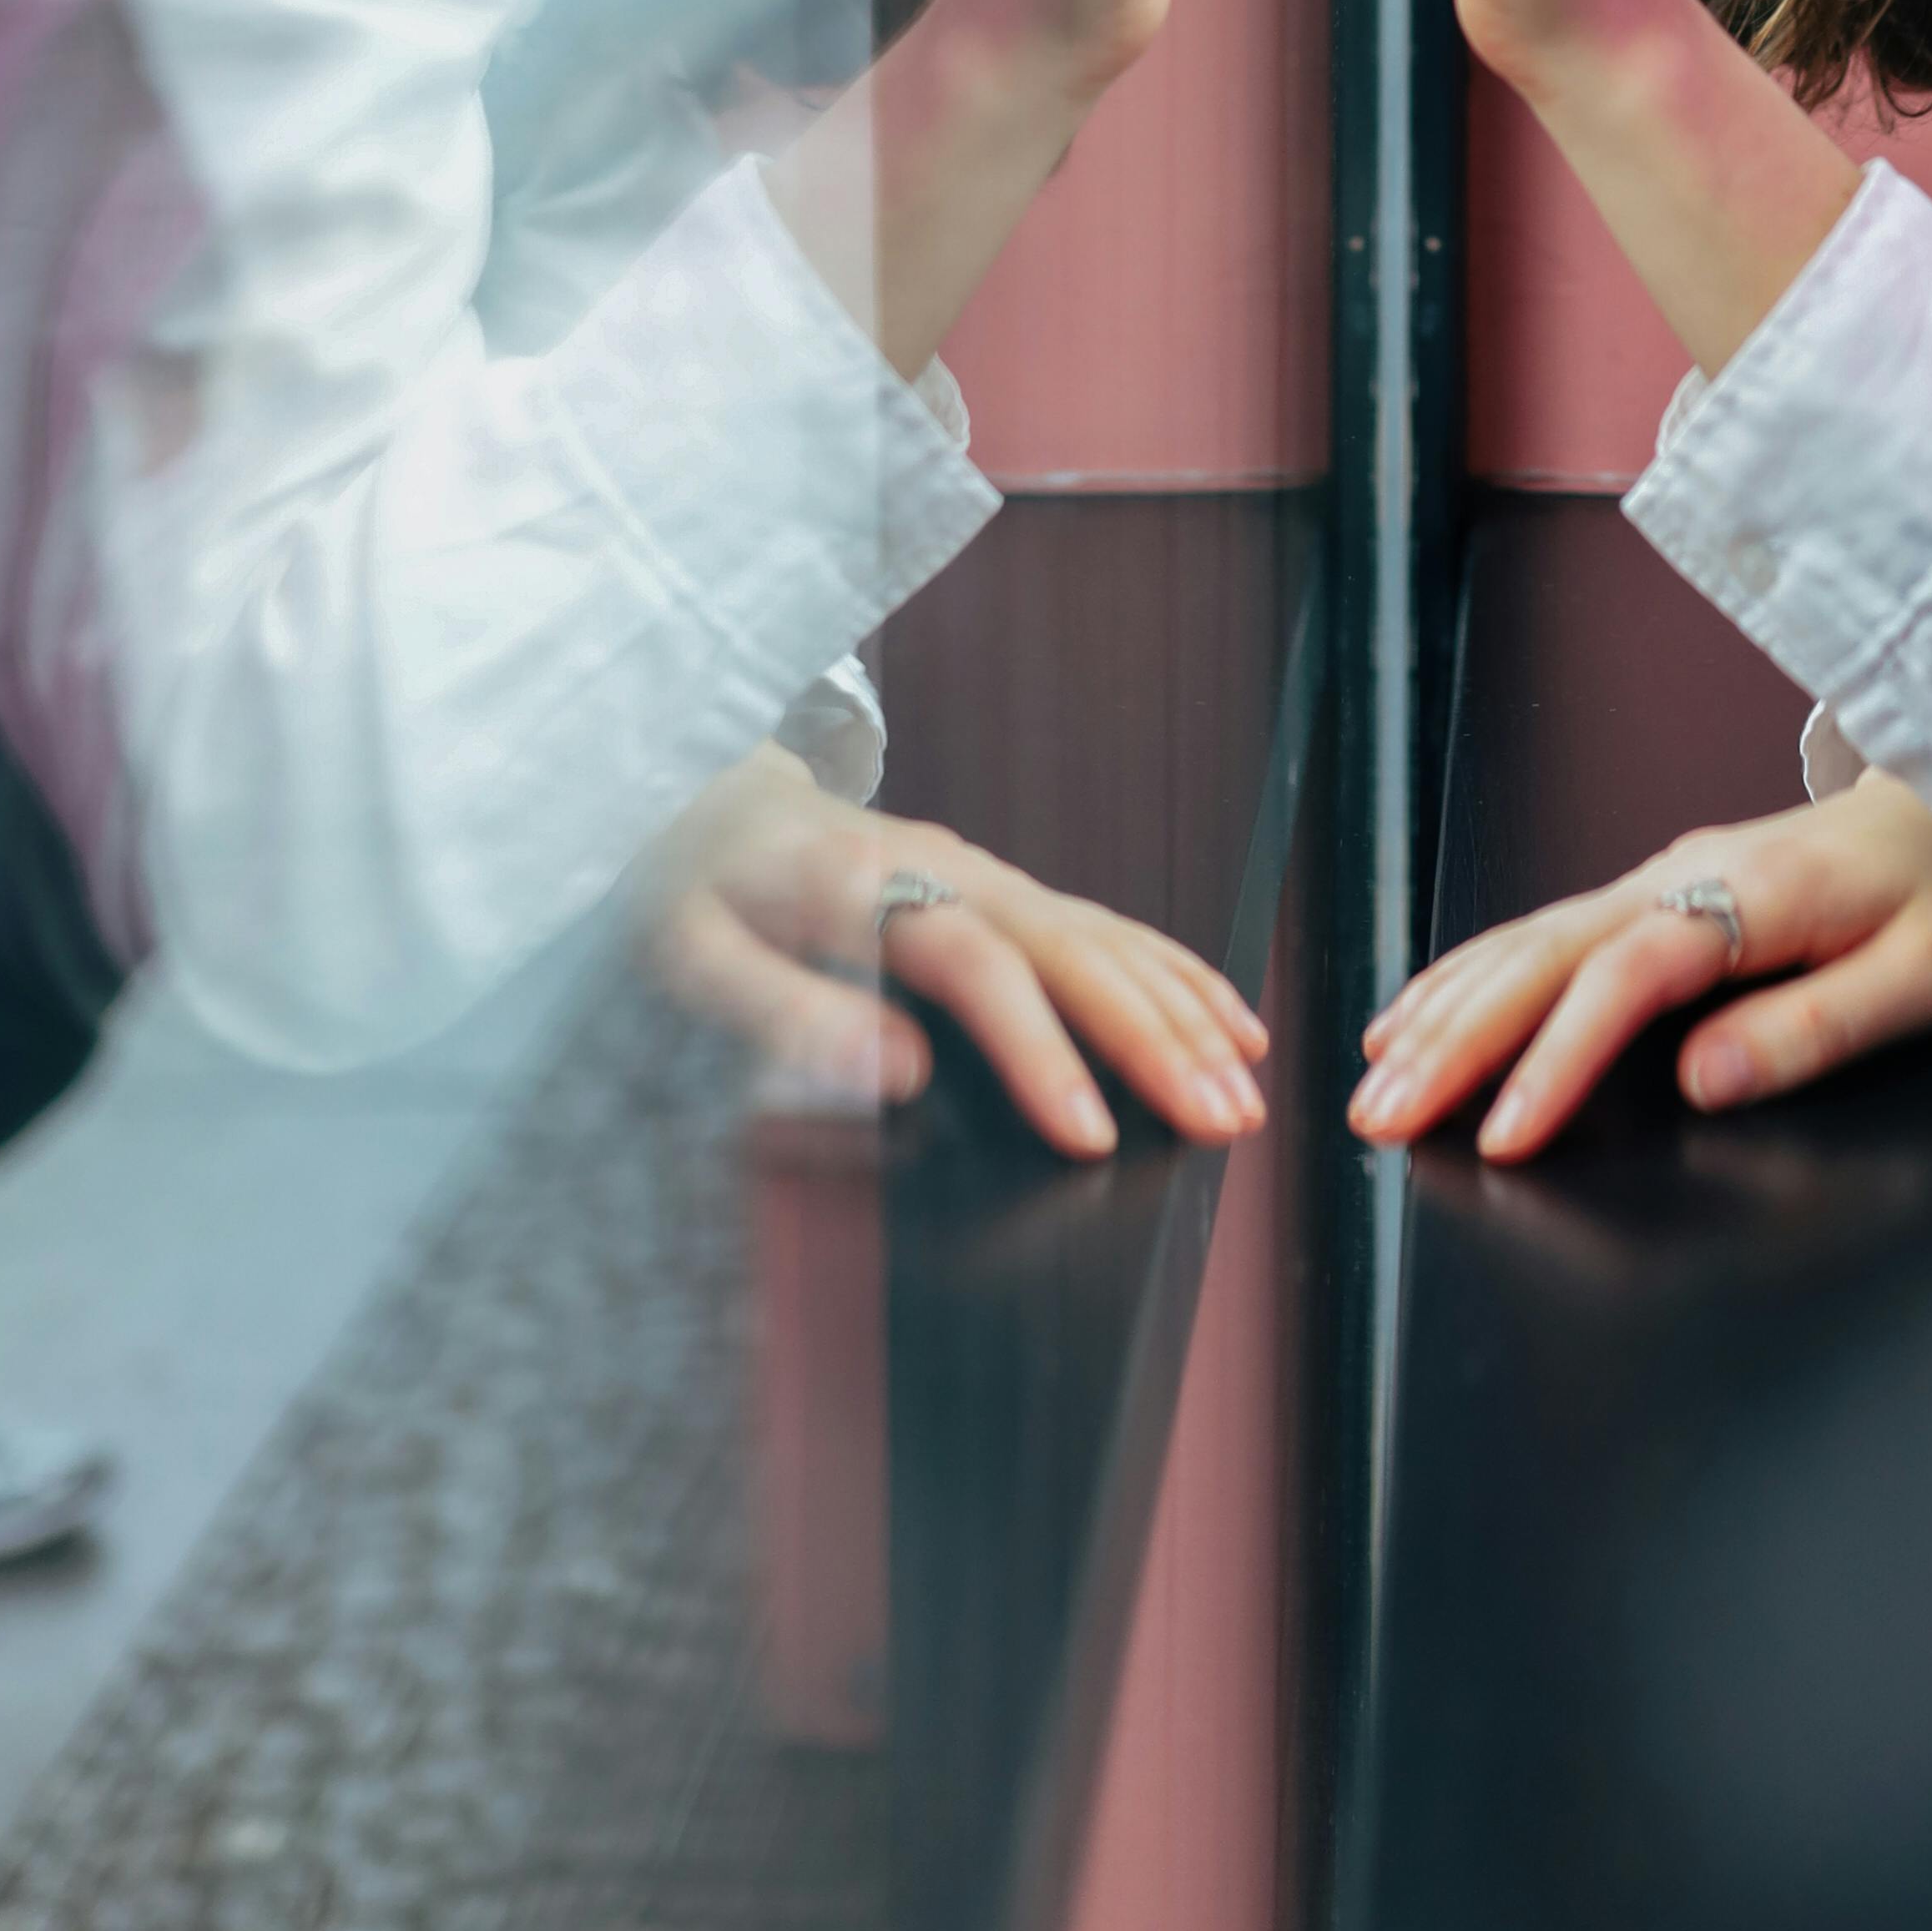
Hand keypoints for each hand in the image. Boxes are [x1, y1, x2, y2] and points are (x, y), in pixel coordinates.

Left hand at [640, 750, 1268, 1155]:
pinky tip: (1224, 1015)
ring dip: (1183, 1011)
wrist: (689, 793)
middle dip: (1157, 1039)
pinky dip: (1174, 969)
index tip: (1094, 1137)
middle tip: (1220, 1120)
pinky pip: (1105, 923)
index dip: (1043, 1055)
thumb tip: (891, 1073)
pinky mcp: (996, 883)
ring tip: (1245, 1087)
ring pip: (1105, 936)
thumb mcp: (688, 952)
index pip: (980, 971)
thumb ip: (784, 1009)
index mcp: (866, 887)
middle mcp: (943, 869)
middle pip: (1071, 950)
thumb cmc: (686, 883)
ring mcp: (980, 871)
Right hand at [1346, 771, 1931, 1163]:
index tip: (1505, 1135)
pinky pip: (1541, 930)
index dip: (1556, 1058)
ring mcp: (1660, 875)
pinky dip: (1469, 971)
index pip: (1627, 979)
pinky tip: (1422, 1012)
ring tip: (1374, 1080)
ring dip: (1444, 1008)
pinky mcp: (1654, 888)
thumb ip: (1813, 1026)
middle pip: (1545, 954)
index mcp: (1751, 898)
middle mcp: (1685, 876)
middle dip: (1454, 1038)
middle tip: (1381, 1117)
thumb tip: (1704, 1080)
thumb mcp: (1923, 978)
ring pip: (1527, 939)